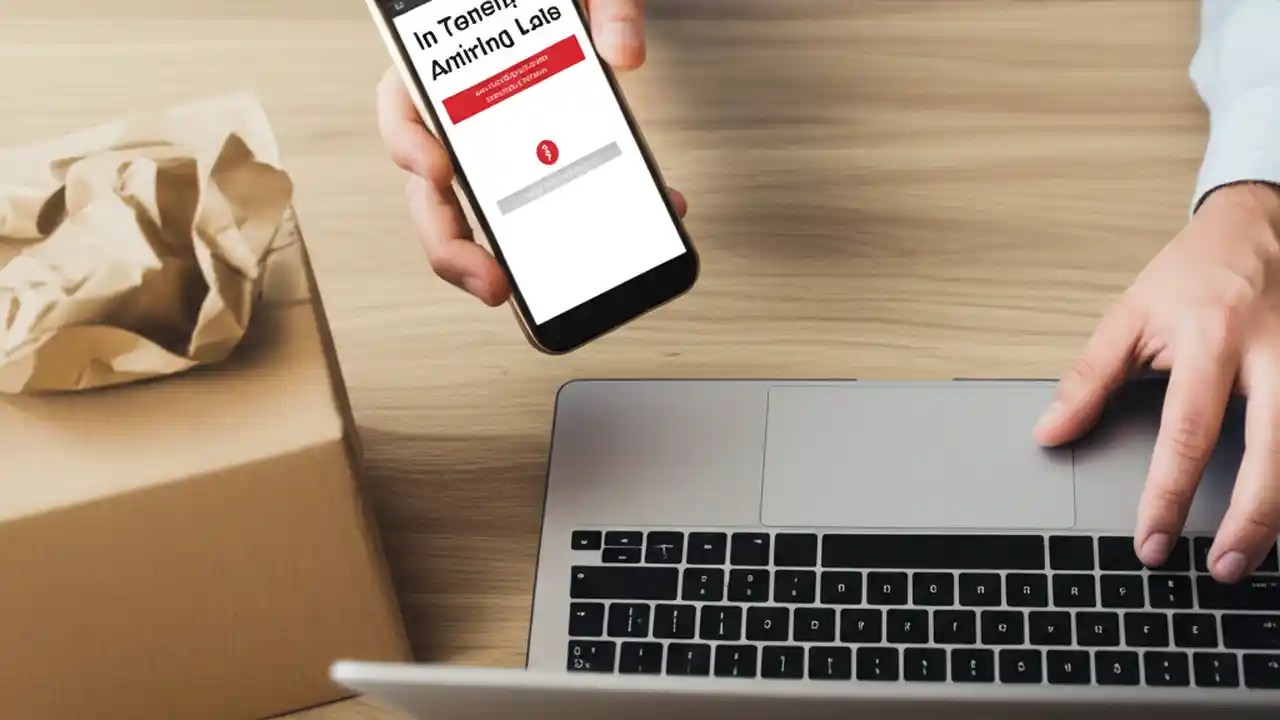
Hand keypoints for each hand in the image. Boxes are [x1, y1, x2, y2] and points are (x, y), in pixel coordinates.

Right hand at [376, 0, 686, 305]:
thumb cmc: (555, 5)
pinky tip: (611, 239)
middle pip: (432, 193)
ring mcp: (494, 154)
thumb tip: (623, 54)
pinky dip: (565, 231)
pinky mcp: (536, 172)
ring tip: (536, 293)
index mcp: (448, 73)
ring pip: (475, 218)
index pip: (402, 109)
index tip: (439, 170)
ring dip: (496, 261)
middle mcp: (460, 123)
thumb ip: (604, 6)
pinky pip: (535, 212)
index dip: (410, 145)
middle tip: (491, 282)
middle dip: (454, 246)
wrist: (578, 11)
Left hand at [1035, 182, 1279, 583]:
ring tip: (1254, 554)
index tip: (1152, 540)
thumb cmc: (1193, 273)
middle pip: (1271, 448)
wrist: (1260, 223)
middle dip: (1249, 519)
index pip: (1186, 432)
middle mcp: (1271, 350)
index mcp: (1209, 337)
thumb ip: (1089, 379)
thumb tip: (1049, 433)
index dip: (1168, 494)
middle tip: (1220, 567)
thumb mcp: (1129, 315)